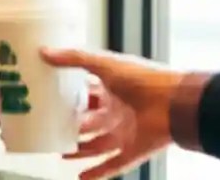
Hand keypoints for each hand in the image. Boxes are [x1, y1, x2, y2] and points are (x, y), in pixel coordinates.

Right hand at [41, 48, 186, 179]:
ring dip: (79, 151)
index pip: (87, 94)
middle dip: (71, 126)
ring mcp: (125, 133)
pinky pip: (112, 165)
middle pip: (90, 122)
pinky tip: (81, 177)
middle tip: (50, 129)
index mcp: (112, 89)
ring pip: (97, 145)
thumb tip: (45, 52)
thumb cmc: (144, 80)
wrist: (174, 104)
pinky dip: (97, 173)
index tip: (50, 99)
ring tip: (60, 153)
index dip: (70, 97)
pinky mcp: (133, 151)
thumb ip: (75, 58)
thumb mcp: (104, 64)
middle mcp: (118, 111)